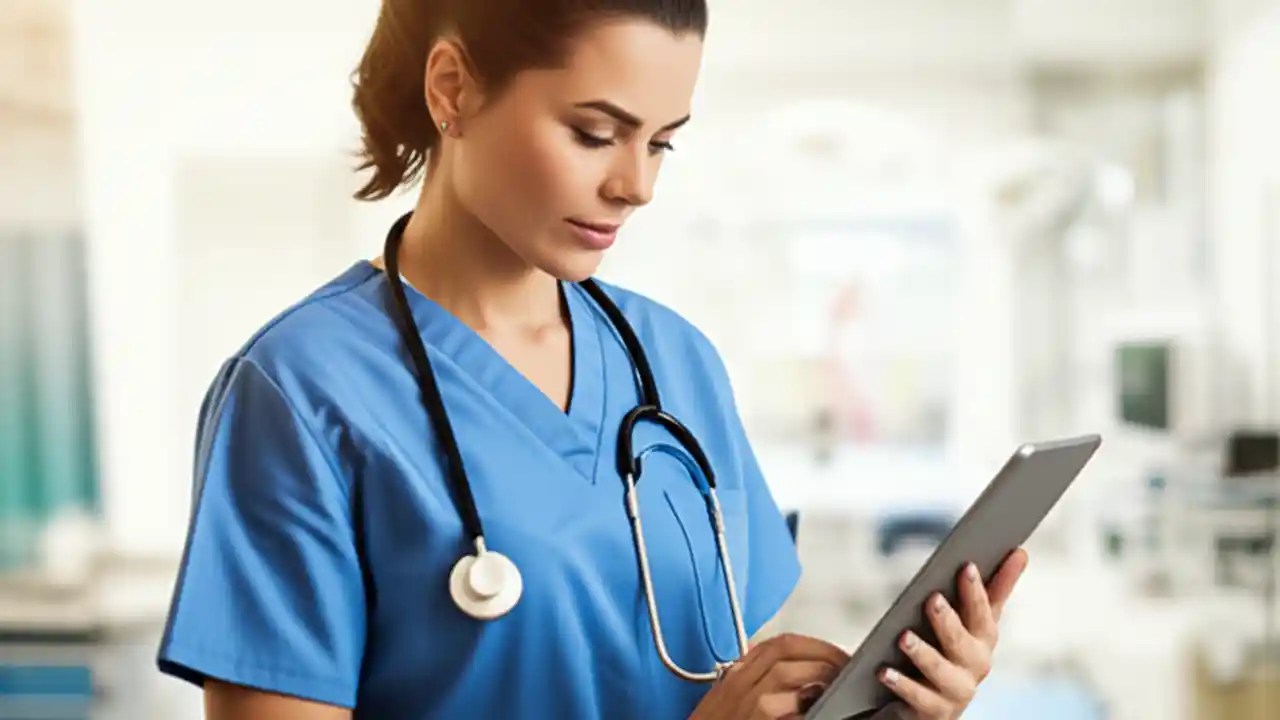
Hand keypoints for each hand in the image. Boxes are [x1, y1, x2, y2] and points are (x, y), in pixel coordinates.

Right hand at [689, 633, 849, 718]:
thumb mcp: (731, 702)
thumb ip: (756, 683)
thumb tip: (799, 682)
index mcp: (736, 675)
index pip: (779, 643)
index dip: (815, 644)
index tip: (836, 654)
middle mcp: (737, 684)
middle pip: (785, 648)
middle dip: (824, 653)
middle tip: (848, 667)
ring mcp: (744, 703)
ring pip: (786, 672)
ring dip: (820, 674)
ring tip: (841, 686)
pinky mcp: (756, 719)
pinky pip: (781, 706)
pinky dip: (805, 705)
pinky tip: (819, 709)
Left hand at [877, 548, 1028, 719]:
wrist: (934, 702)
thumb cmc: (954, 649)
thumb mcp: (972, 619)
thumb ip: (995, 588)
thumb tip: (1021, 552)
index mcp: (984, 639)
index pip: (983, 612)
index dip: (976, 591)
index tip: (966, 566)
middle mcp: (975, 666)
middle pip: (962, 642)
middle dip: (948, 621)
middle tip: (931, 599)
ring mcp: (955, 691)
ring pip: (939, 670)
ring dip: (922, 653)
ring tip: (903, 637)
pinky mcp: (933, 710)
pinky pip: (917, 697)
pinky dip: (901, 684)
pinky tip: (883, 671)